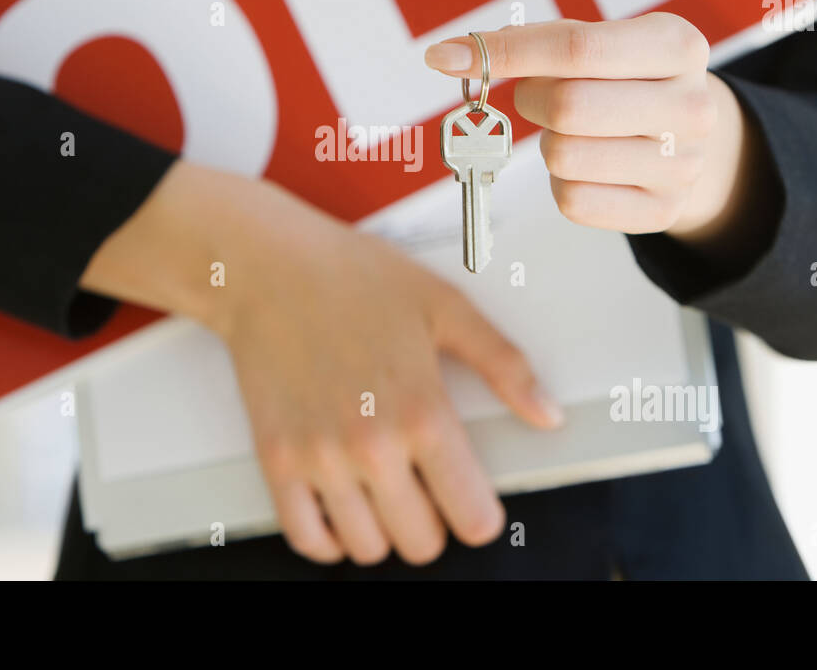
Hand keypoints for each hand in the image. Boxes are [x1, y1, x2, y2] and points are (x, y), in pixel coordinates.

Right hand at [81, 162, 562, 565]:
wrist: (268, 268)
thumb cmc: (355, 278)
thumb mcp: (445, 306)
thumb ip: (504, 365)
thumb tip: (547, 415)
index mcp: (423, 412)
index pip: (473, 519)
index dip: (479, 513)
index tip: (470, 493)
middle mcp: (372, 446)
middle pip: (422, 544)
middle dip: (434, 523)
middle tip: (426, 486)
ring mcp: (319, 458)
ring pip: (368, 549)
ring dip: (383, 529)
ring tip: (384, 489)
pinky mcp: (277, 460)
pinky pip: (307, 538)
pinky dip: (329, 537)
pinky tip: (342, 507)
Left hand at [424, 14, 757, 248]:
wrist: (690, 136)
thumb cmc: (627, 79)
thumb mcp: (603, 43)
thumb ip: (536, 44)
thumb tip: (454, 56)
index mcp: (677, 46)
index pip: (576, 48)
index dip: (505, 52)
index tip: (446, 57)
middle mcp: (691, 106)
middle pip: (568, 107)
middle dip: (530, 101)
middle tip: (536, 98)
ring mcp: (682, 165)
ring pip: (564, 157)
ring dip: (547, 143)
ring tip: (572, 132)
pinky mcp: (662, 211)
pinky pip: (573, 201)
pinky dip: (561, 182)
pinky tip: (584, 166)